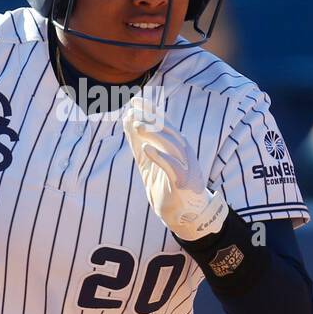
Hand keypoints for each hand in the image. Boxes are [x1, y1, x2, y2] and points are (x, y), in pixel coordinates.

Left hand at [122, 95, 228, 240]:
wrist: (185, 213)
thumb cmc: (166, 184)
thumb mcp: (148, 161)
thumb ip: (138, 142)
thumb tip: (127, 119)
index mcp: (175, 144)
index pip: (163, 123)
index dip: (150, 110)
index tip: (135, 100)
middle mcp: (183, 151)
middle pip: (168, 130)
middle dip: (151, 119)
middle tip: (134, 112)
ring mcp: (185, 165)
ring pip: (171, 145)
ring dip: (154, 134)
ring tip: (138, 126)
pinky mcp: (182, 181)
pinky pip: (172, 166)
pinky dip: (159, 157)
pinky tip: (146, 149)